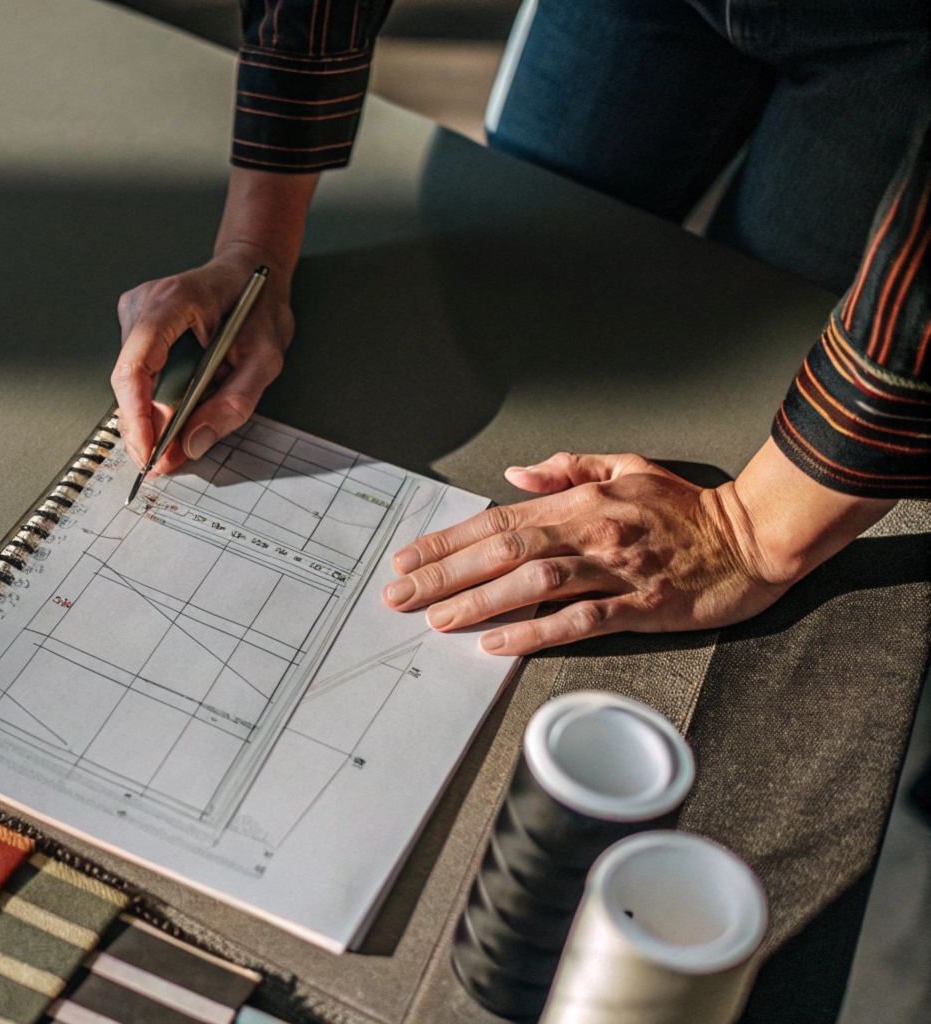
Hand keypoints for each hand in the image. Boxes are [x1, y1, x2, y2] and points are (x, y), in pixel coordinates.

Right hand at [113, 246, 293, 473]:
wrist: (254, 270)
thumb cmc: (259, 304)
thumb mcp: (266, 356)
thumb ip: (235, 402)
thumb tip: (193, 444)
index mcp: (173, 301)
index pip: (136, 364)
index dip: (136, 414)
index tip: (150, 451)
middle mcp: (143, 304)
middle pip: (128, 381)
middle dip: (144, 428)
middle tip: (163, 463)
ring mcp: (135, 314)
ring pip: (130, 383)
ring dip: (150, 415)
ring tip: (175, 436)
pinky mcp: (135, 326)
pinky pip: (137, 375)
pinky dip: (153, 401)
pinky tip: (174, 409)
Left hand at [380, 442, 894, 654]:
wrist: (758, 536)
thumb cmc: (691, 508)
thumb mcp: (628, 467)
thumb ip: (569, 469)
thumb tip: (516, 474)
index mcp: (582, 501)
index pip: (498, 519)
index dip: (448, 540)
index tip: (408, 559)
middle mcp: (592, 530)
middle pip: (502, 550)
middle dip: (445, 573)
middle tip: (400, 595)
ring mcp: (616, 568)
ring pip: (532, 583)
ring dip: (479, 602)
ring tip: (437, 619)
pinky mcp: (643, 605)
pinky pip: (579, 620)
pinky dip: (535, 631)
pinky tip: (500, 642)